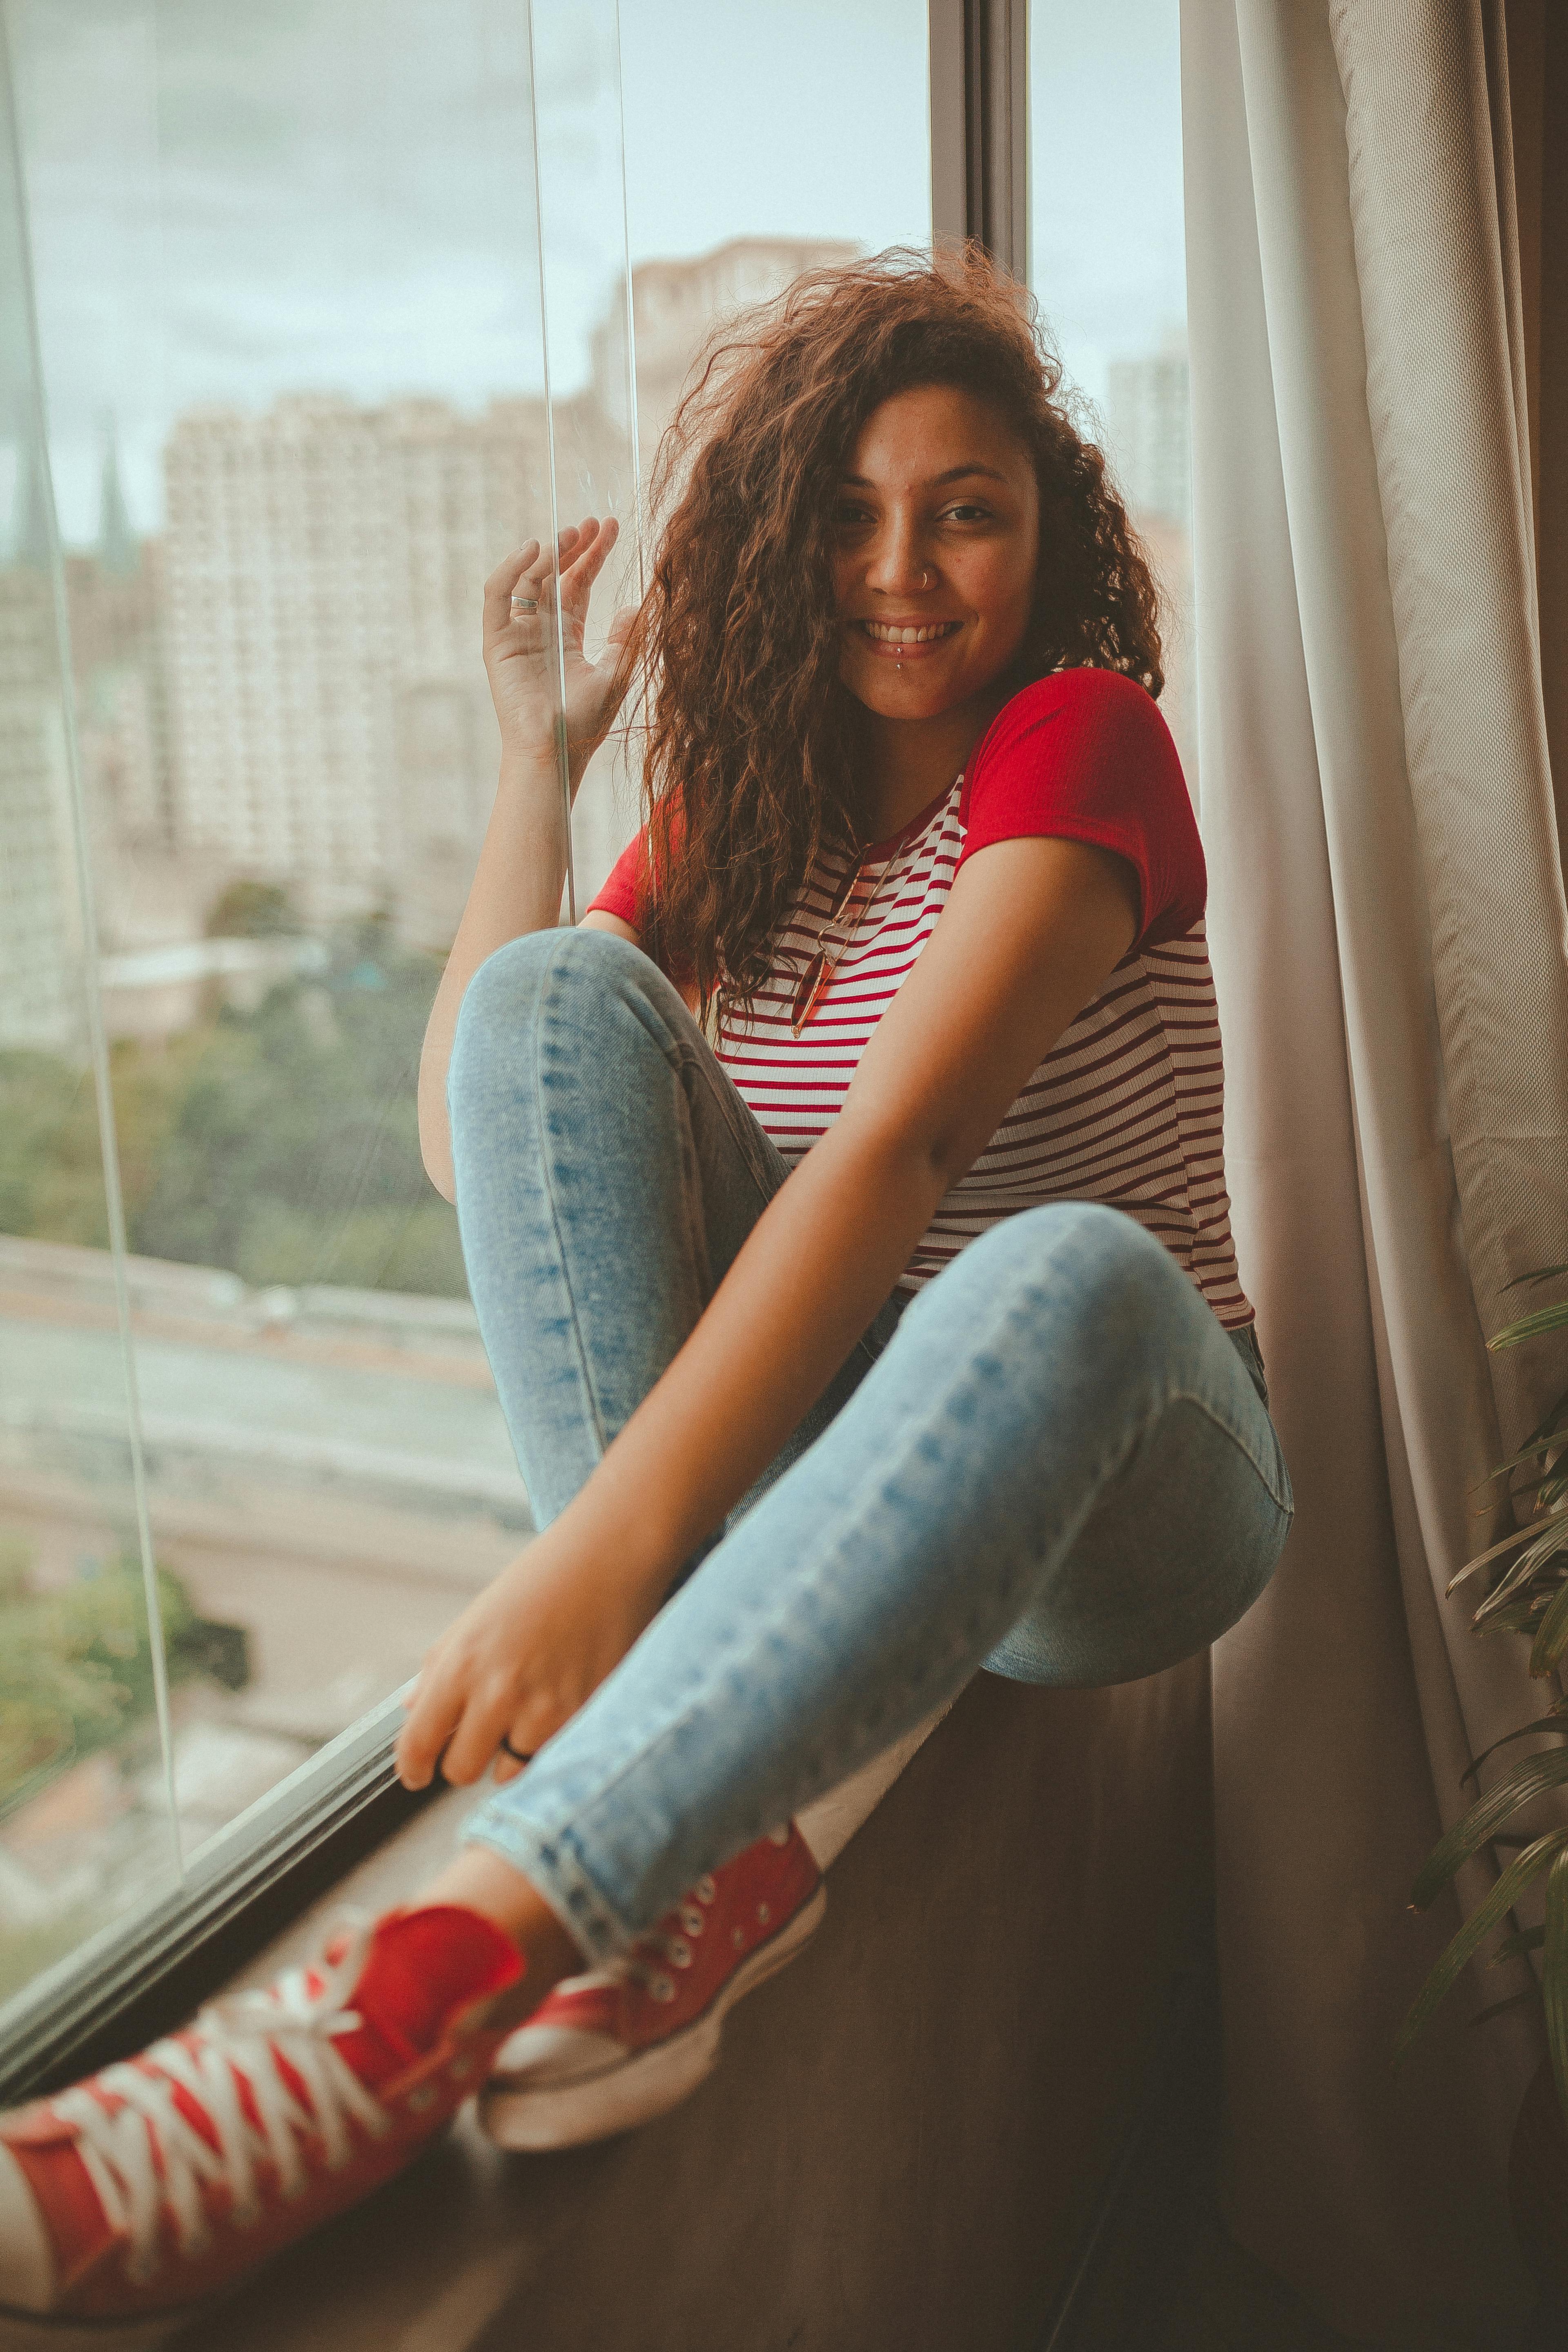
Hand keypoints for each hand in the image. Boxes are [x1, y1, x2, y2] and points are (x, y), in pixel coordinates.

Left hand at [394, 1525, 661, 1791]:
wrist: (608, 1558)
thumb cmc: (540, 1581)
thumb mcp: (476, 1617)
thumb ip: (439, 1666)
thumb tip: (413, 1709)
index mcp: (461, 1664)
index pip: (419, 1743)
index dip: (413, 1768)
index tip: (417, 1774)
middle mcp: (498, 1692)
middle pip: (461, 1770)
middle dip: (463, 1760)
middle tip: (477, 1738)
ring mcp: (543, 1709)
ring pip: (508, 1772)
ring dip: (509, 1752)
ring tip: (528, 1707)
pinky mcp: (582, 1717)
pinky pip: (548, 1757)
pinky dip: (546, 1744)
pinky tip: (556, 1703)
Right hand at [482, 521, 634, 782]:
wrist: (555, 751)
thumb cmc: (584, 723)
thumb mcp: (617, 675)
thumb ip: (626, 642)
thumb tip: (635, 608)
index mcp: (567, 636)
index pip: (579, 584)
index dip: (594, 555)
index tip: (611, 527)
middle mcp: (540, 630)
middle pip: (554, 575)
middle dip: (573, 547)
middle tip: (592, 523)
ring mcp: (517, 634)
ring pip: (527, 580)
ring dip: (547, 554)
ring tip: (569, 535)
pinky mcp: (497, 641)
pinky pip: (498, 596)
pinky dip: (511, 570)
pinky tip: (534, 551)